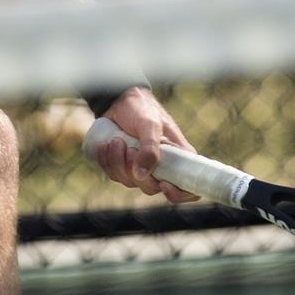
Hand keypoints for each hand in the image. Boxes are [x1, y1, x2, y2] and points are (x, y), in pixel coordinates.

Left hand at [91, 88, 199, 203]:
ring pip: (129, 182)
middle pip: (152, 188)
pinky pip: (113, 174)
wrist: (117, 100)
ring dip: (118, 162)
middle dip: (135, 169)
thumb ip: (150, 148)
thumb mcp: (149, 123)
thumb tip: (142, 175)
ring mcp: (142, 169)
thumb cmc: (141, 108)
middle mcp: (162, 167)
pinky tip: (105, 144)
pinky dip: (107, 160)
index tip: (164, 184)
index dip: (179, 194)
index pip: (189, 189)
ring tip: (116, 140)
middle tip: (129, 147)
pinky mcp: (123, 166)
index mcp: (179, 158)